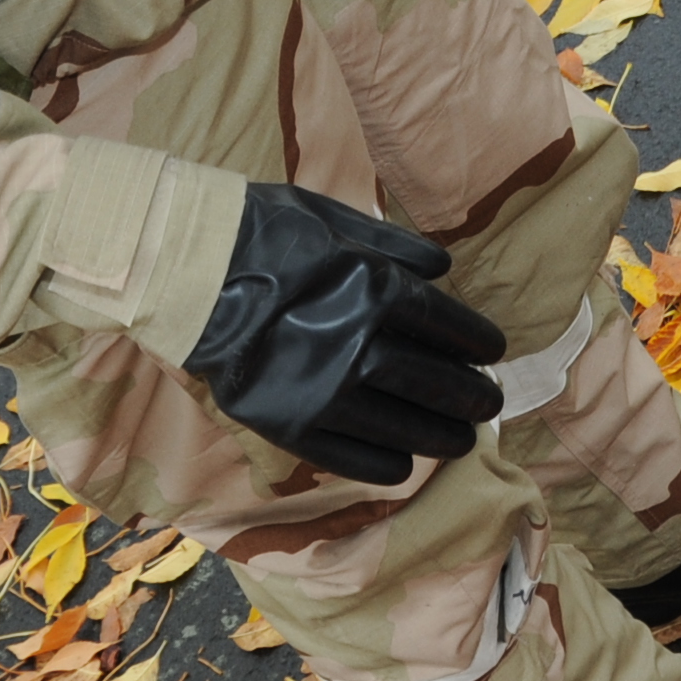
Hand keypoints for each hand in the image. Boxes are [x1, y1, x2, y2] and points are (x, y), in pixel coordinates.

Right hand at [179, 183, 503, 482]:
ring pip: (402, 425)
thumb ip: (393, 244)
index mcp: (376, 288)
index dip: (477, 342)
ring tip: (463, 440)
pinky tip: (403, 463)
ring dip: (441, 435)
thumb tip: (444, 270)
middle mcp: (360, 344)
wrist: (187, 271)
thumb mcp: (333, 217)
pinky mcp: (289, 423)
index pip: (447, 324)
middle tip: (488, 403)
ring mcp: (325, 390)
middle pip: (434, 381)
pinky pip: (350, 455)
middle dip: (470, 395)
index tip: (493, 354)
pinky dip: (384, 464)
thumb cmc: (261, 231)